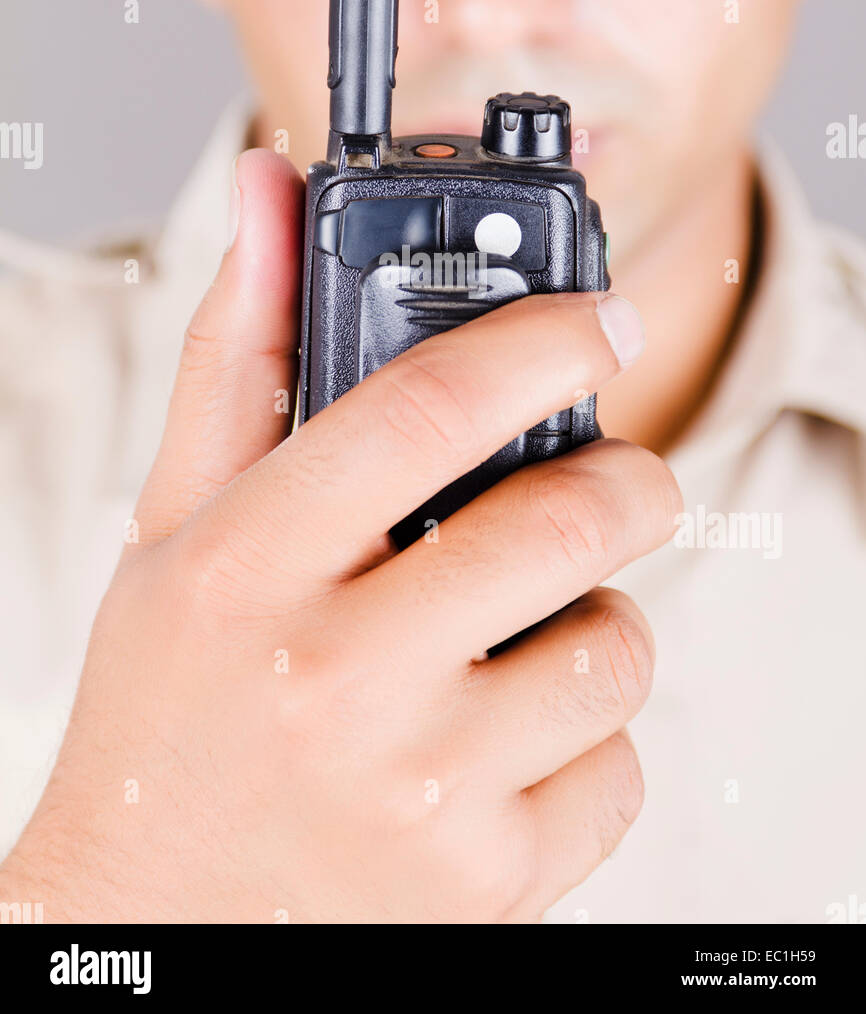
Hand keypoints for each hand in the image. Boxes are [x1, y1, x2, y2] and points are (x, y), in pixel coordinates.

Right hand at [0, 148, 680, 923]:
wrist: (151, 919)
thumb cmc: (168, 710)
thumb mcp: (177, 528)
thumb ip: (238, 355)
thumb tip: (270, 191)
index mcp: (249, 567)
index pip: (427, 407)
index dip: (539, 338)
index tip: (599, 316)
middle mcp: (335, 676)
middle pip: (569, 518)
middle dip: (626, 478)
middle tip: (607, 480)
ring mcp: (421, 787)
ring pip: (616, 645)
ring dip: (599, 618)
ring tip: (524, 631)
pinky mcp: (488, 880)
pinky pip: (621, 765)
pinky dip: (589, 742)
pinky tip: (508, 740)